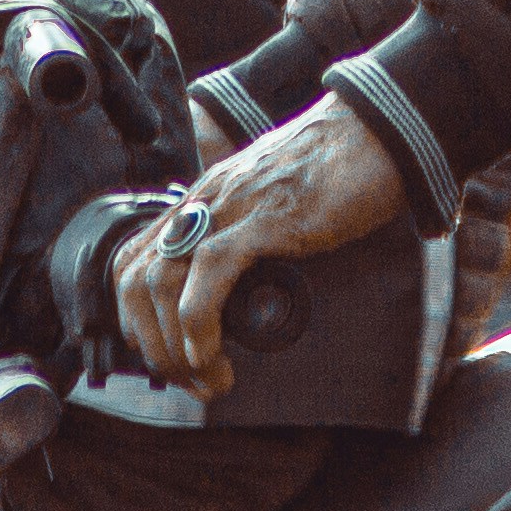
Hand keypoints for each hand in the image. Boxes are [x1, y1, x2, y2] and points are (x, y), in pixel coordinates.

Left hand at [114, 100, 405, 397]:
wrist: (377, 131)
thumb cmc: (337, 171)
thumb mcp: (272, 204)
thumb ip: (251, 236)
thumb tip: (248, 291)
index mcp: (202, 199)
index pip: (133, 260)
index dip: (136, 318)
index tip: (168, 356)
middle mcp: (204, 201)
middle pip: (134, 279)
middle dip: (150, 345)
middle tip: (187, 380)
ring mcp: (229, 207)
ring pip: (160, 282)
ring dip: (173, 347)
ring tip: (208, 379)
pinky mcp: (263, 217)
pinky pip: (209, 272)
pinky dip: (198, 323)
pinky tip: (212, 354)